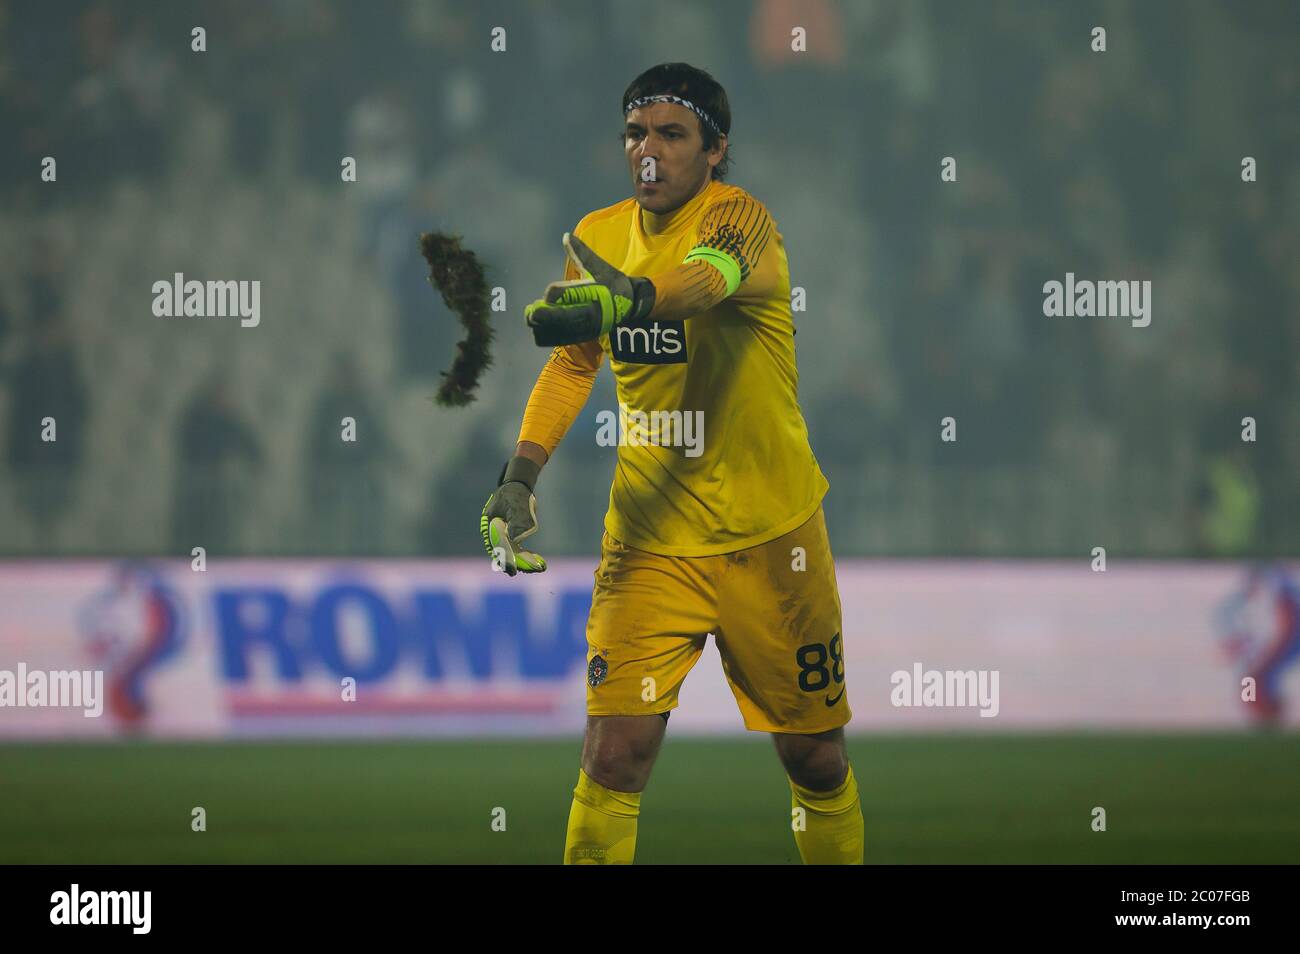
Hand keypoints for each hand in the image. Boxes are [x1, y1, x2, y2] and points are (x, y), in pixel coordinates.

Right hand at [479, 458, 546, 574]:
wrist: (517, 487)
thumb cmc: (515, 494)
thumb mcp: (516, 504)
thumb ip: (516, 520)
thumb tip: (516, 539)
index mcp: (490, 526)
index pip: (497, 546)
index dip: (505, 559)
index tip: (513, 570)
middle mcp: (494, 533)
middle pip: (504, 553)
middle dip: (519, 563)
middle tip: (534, 569)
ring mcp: (503, 535)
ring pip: (512, 553)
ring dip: (525, 562)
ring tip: (540, 567)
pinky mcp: (512, 536)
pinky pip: (518, 550)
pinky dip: (527, 556)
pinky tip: (538, 560)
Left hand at [524, 232, 655, 346]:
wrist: (629, 306)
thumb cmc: (612, 283)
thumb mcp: (599, 267)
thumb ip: (581, 253)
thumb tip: (566, 236)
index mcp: (592, 296)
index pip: (563, 296)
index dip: (552, 294)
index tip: (549, 293)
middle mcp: (588, 316)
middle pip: (555, 319)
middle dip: (539, 314)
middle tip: (531, 309)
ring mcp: (583, 329)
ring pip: (551, 332)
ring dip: (539, 324)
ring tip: (537, 313)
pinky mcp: (578, 338)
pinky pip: (552, 340)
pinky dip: (542, 332)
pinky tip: (542, 322)